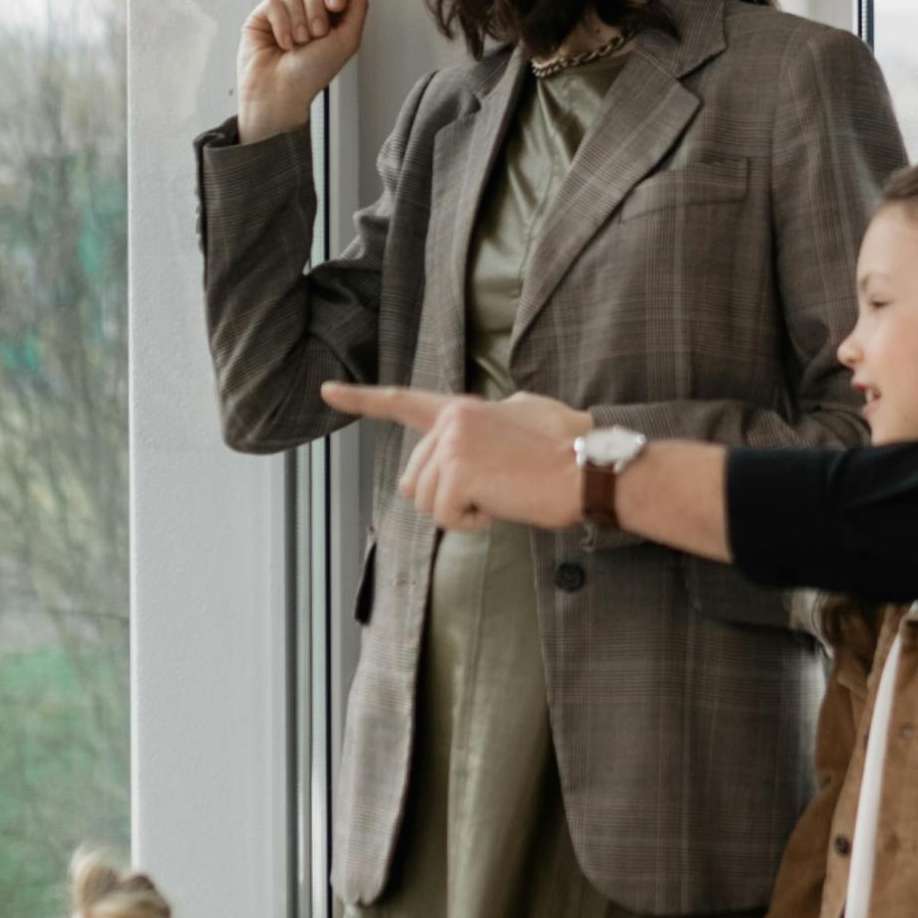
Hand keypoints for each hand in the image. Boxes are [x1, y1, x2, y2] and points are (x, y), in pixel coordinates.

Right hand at [236, 0, 367, 141]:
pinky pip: (272, 2)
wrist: (282, 93)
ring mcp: (282, 10)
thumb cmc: (314, 73)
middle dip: (316, 8)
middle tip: (317, 34)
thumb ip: (358, 5)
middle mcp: (305, 8)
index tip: (336, 7)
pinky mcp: (261, 16)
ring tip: (299, 43)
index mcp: (328, 11)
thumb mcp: (347, 40)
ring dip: (299, 18)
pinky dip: (281, 24)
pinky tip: (283, 43)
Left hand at [321, 382, 581, 528]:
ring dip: (462, 512)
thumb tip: (458, 447)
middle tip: (495, 490)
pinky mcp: (458, 473)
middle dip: (446, 498)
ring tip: (503, 495)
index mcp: (462, 409)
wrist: (591, 468)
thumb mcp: (524, 417)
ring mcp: (452, 444)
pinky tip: (501, 507)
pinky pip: (445, 516)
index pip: (404, 402)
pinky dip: (471, 524)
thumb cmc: (569, 451)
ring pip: (427, 502)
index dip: (361, 400)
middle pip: (415, 479)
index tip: (327, 392)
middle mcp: (452, 420)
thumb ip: (485, 425)